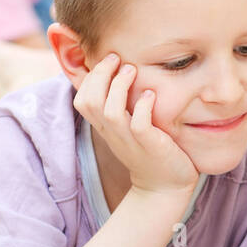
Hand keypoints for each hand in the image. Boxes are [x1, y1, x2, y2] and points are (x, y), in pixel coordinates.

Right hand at [74, 53, 198, 194]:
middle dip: (100, 75)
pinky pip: (138, 124)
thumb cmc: (149, 152)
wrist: (164, 187)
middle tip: (117, 58)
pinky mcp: (150, 145)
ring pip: (110, 111)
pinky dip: (142, 106)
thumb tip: (121, 76)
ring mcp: (130, 140)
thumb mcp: (128, 128)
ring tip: (132, 70)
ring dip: (119, 86)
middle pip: (89, 101)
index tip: (108, 61)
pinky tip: (150, 95)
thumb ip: (121, 107)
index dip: (91, 77)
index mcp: (106, 127)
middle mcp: (113, 133)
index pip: (82, 99)